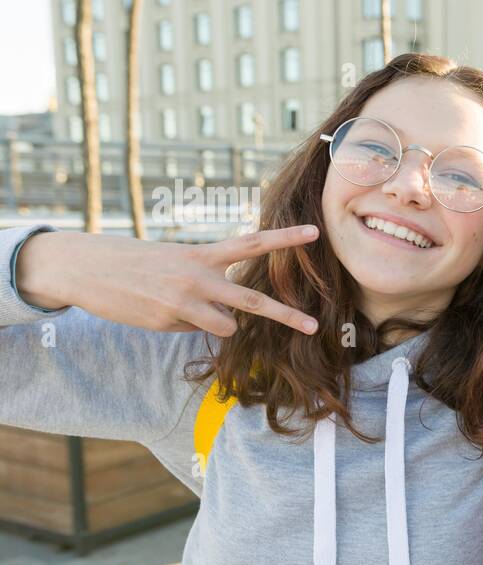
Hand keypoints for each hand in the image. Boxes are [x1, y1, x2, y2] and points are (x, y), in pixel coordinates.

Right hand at [15, 225, 321, 336]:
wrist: (85, 267)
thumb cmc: (136, 262)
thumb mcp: (176, 259)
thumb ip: (207, 280)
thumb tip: (228, 316)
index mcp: (202, 253)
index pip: (252, 243)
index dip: (285, 238)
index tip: (315, 232)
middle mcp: (198, 275)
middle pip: (253, 300)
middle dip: (286, 315)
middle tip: (313, 327)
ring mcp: (183, 300)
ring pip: (226, 326)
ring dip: (215, 322)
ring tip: (182, 303)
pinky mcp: (166, 321)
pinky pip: (192, 331)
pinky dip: (183, 326)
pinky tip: (157, 310)